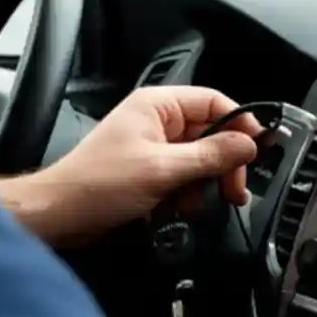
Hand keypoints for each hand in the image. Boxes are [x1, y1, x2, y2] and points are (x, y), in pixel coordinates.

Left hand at [8, 86, 260, 245]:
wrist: (60, 215)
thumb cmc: (99, 185)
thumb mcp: (163, 170)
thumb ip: (210, 156)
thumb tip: (248, 145)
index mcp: (158, 105)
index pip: (214, 102)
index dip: (240, 124)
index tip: (256, 150)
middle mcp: (158, 120)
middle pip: (212, 134)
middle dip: (224, 164)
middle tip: (233, 191)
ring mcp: (155, 146)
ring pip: (201, 159)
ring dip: (204, 184)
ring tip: (192, 203)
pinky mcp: (151, 171)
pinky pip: (185, 176)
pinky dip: (188, 193)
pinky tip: (178, 208)